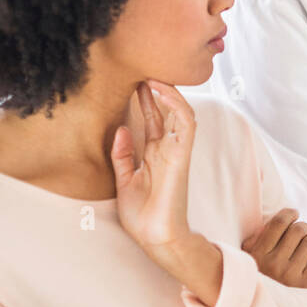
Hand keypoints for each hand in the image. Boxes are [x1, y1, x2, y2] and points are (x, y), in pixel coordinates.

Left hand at [111, 81, 195, 254]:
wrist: (156, 237)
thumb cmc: (142, 215)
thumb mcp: (124, 180)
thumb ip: (123, 155)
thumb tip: (121, 129)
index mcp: (154, 154)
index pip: (151, 119)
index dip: (144, 99)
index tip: (133, 80)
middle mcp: (167, 149)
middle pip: (164, 111)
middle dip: (155, 89)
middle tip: (142, 68)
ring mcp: (176, 151)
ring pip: (179, 112)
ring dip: (168, 92)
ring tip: (153, 75)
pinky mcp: (182, 155)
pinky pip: (186, 124)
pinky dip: (176, 105)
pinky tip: (163, 92)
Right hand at [241, 207, 306, 288]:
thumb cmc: (256, 281)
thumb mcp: (246, 260)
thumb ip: (254, 241)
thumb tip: (271, 223)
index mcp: (258, 255)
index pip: (278, 223)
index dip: (289, 213)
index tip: (294, 213)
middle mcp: (274, 263)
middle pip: (298, 230)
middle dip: (302, 227)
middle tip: (301, 231)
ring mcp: (291, 275)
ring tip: (306, 246)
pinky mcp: (306, 285)